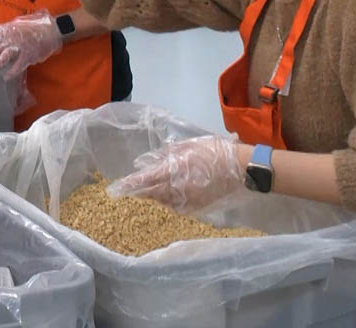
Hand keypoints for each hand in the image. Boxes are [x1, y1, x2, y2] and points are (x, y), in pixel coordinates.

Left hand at [0, 12, 61, 76]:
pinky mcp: (29, 54)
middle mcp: (11, 39)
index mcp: (5, 32)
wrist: (49, 30)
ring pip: (6, 55)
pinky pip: (20, 63)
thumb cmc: (27, 28)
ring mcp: (20, 47)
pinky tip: (7, 76)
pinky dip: (13, 70)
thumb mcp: (9, 25)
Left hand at [106, 136, 248, 211]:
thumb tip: (145, 163)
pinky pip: (175, 206)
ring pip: (162, 201)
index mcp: (173, 172)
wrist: (242, 169)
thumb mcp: (187, 146)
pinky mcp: (195, 209)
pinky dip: (169, 199)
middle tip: (131, 186)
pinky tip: (172, 192)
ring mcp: (186, 202)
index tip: (114, 189)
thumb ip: (164, 155)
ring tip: (154, 185)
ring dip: (155, 194)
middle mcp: (176, 191)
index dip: (128, 186)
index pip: (144, 181)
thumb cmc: (214, 152)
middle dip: (141, 190)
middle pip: (151, 194)